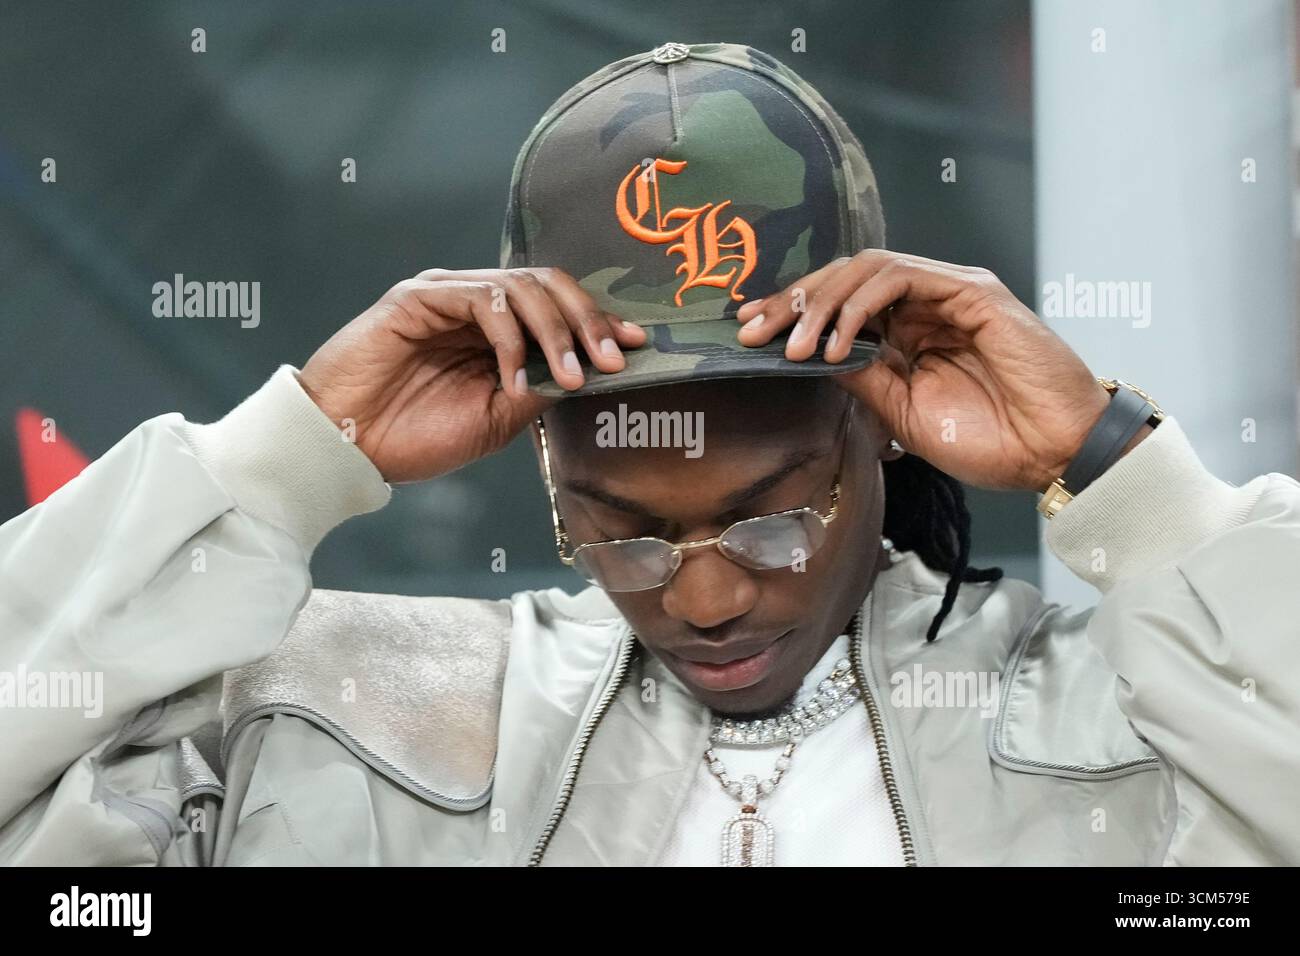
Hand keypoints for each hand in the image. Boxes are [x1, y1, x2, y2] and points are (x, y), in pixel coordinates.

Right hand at [300, 268, 645, 481]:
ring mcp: (448, 295)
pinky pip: (483, 299)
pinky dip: (511, 336)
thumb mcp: (497, 418)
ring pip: (523, 286)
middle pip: (550, 285)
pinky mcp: (419, 296)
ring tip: (573, 375)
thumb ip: (540, 388)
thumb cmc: (415, 435)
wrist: (346, 448)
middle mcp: (477, 304)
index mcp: (497, 331)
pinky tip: (516, 376)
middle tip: (615, 359)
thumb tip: (594, 369)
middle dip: (590, 321)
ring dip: (558, 330)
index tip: (640, 346)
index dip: (601, 323)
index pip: (559, 309)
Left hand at [735, 251, 1111, 490]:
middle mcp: (926, 302)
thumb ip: (862, 375)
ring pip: (866, 268)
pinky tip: (837, 342)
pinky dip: (859, 305)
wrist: (1053, 454)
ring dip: (820, 302)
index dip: (792, 311)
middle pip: (844, 277)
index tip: (749, 330)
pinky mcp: (972, 291)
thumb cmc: (990, 440)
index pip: (840, 303)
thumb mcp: (902, 412)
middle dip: (792, 301)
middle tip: (753, 330)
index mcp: (910, 330)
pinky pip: (899, 277)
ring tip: (795, 346)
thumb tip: (809, 354)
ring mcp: (949, 291)